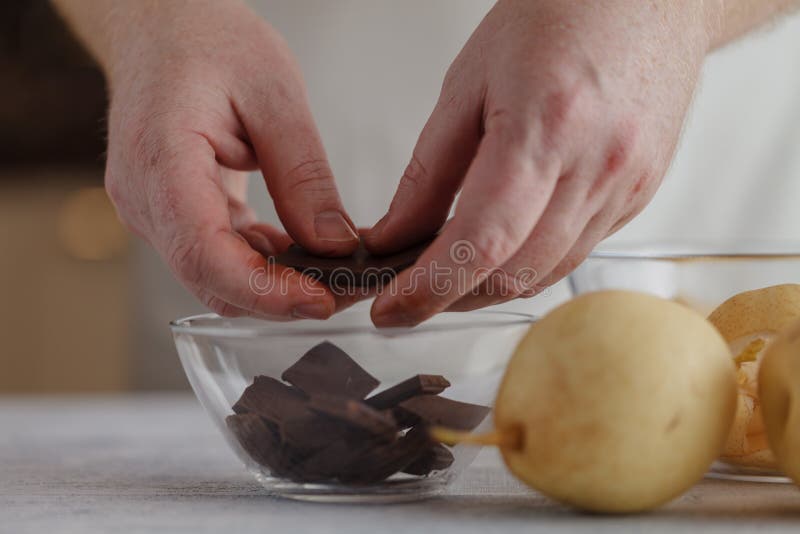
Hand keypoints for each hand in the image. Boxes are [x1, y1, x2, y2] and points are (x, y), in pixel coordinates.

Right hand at [102, 1, 358, 318]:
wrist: (163, 24)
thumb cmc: (206, 40)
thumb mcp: (274, 95)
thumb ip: (303, 176)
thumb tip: (334, 244)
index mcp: (161, 160)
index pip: (205, 254)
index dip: (265, 292)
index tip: (320, 301)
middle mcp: (146, 197)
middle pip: (211, 278)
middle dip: (281, 296)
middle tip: (345, 289)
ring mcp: (153, 209)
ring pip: (215, 275)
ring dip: (274, 283)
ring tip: (332, 270)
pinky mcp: (171, 211)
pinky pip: (216, 253)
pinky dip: (260, 261)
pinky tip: (299, 249)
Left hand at [365, 0, 717, 325]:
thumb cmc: (559, 18)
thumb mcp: (468, 84)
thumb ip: (428, 171)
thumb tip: (395, 235)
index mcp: (547, 127)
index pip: (481, 243)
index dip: (429, 288)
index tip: (392, 308)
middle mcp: (597, 166)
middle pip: (513, 273)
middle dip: (451, 297)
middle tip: (409, 294)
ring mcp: (626, 187)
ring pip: (545, 274)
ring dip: (489, 288)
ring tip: (448, 275)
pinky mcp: (639, 197)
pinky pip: (575, 253)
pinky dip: (529, 265)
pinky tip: (502, 251)